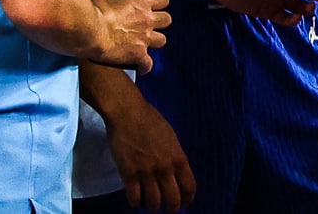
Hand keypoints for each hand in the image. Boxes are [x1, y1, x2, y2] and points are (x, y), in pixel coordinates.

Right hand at [85, 0, 168, 72]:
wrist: (88, 31)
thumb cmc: (91, 11)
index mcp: (140, 3)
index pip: (163, 0)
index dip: (160, 4)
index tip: (154, 8)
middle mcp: (147, 19)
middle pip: (167, 20)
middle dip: (160, 24)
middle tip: (150, 27)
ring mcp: (145, 38)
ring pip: (162, 41)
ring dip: (154, 43)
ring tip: (145, 45)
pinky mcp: (138, 55)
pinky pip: (148, 64)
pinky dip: (145, 67)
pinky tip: (141, 68)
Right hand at [103, 89, 196, 211]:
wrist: (129, 114)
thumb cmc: (151, 122)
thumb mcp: (171, 139)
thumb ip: (174, 157)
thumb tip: (176, 173)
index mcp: (179, 158)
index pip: (189, 186)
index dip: (188, 199)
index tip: (185, 203)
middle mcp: (165, 168)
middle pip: (173, 199)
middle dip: (171, 208)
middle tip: (167, 209)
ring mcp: (146, 172)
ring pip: (153, 202)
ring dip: (152, 208)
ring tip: (151, 207)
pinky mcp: (128, 173)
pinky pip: (134, 197)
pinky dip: (135, 203)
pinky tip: (135, 201)